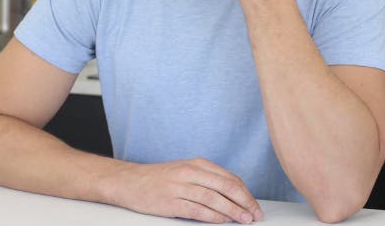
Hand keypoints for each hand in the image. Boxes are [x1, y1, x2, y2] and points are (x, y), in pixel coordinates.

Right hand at [109, 158, 263, 223]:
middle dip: (244, 202)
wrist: (129, 181)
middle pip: (225, 187)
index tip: (254, 205)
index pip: (229, 178)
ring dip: (232, 211)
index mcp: (196, 164)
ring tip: (243, 220)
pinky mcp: (171, 202)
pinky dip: (213, 216)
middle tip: (255, 215)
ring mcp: (180, 187)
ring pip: (214, 198)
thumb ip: (207, 180)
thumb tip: (233, 195)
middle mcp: (190, 173)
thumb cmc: (159, 178)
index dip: (245, 193)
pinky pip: (197, 210)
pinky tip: (222, 221)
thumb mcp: (185, 171)